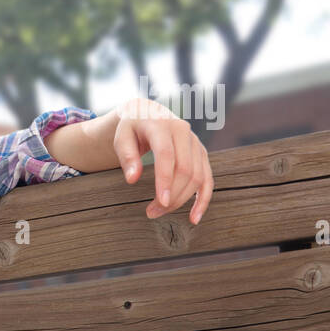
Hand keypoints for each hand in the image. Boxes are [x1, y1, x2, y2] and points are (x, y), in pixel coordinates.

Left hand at [112, 98, 214, 223]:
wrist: (147, 113)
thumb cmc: (131, 128)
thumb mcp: (121, 137)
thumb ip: (126, 156)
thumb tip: (132, 179)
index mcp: (162, 125)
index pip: (167, 155)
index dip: (165, 180)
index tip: (161, 202)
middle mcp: (184, 132)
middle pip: (185, 169)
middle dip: (172, 195)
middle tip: (151, 213)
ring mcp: (195, 143)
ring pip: (198, 176)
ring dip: (183, 200)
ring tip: (160, 213)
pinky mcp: (201, 154)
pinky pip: (208, 178)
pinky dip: (203, 199)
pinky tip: (194, 217)